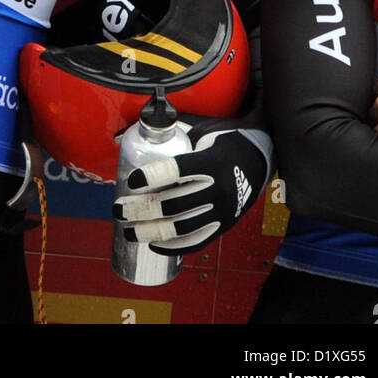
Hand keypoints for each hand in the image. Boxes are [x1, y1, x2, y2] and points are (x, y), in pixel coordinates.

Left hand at [113, 119, 272, 253]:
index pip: (176, 170)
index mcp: (211, 161)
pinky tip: (153, 244)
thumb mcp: (202, 130)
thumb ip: (173, 133)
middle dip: (140, 209)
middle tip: (118, 209)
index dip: (151, 177)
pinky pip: (197, 241)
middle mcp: (219, 188)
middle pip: (173, 203)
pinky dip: (173, 247)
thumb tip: (135, 132)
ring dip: (150, 232)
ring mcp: (223, 211)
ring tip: (128, 231)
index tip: (131, 181)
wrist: (258, 160)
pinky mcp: (224, 226)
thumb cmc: (222, 141)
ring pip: (182, 227)